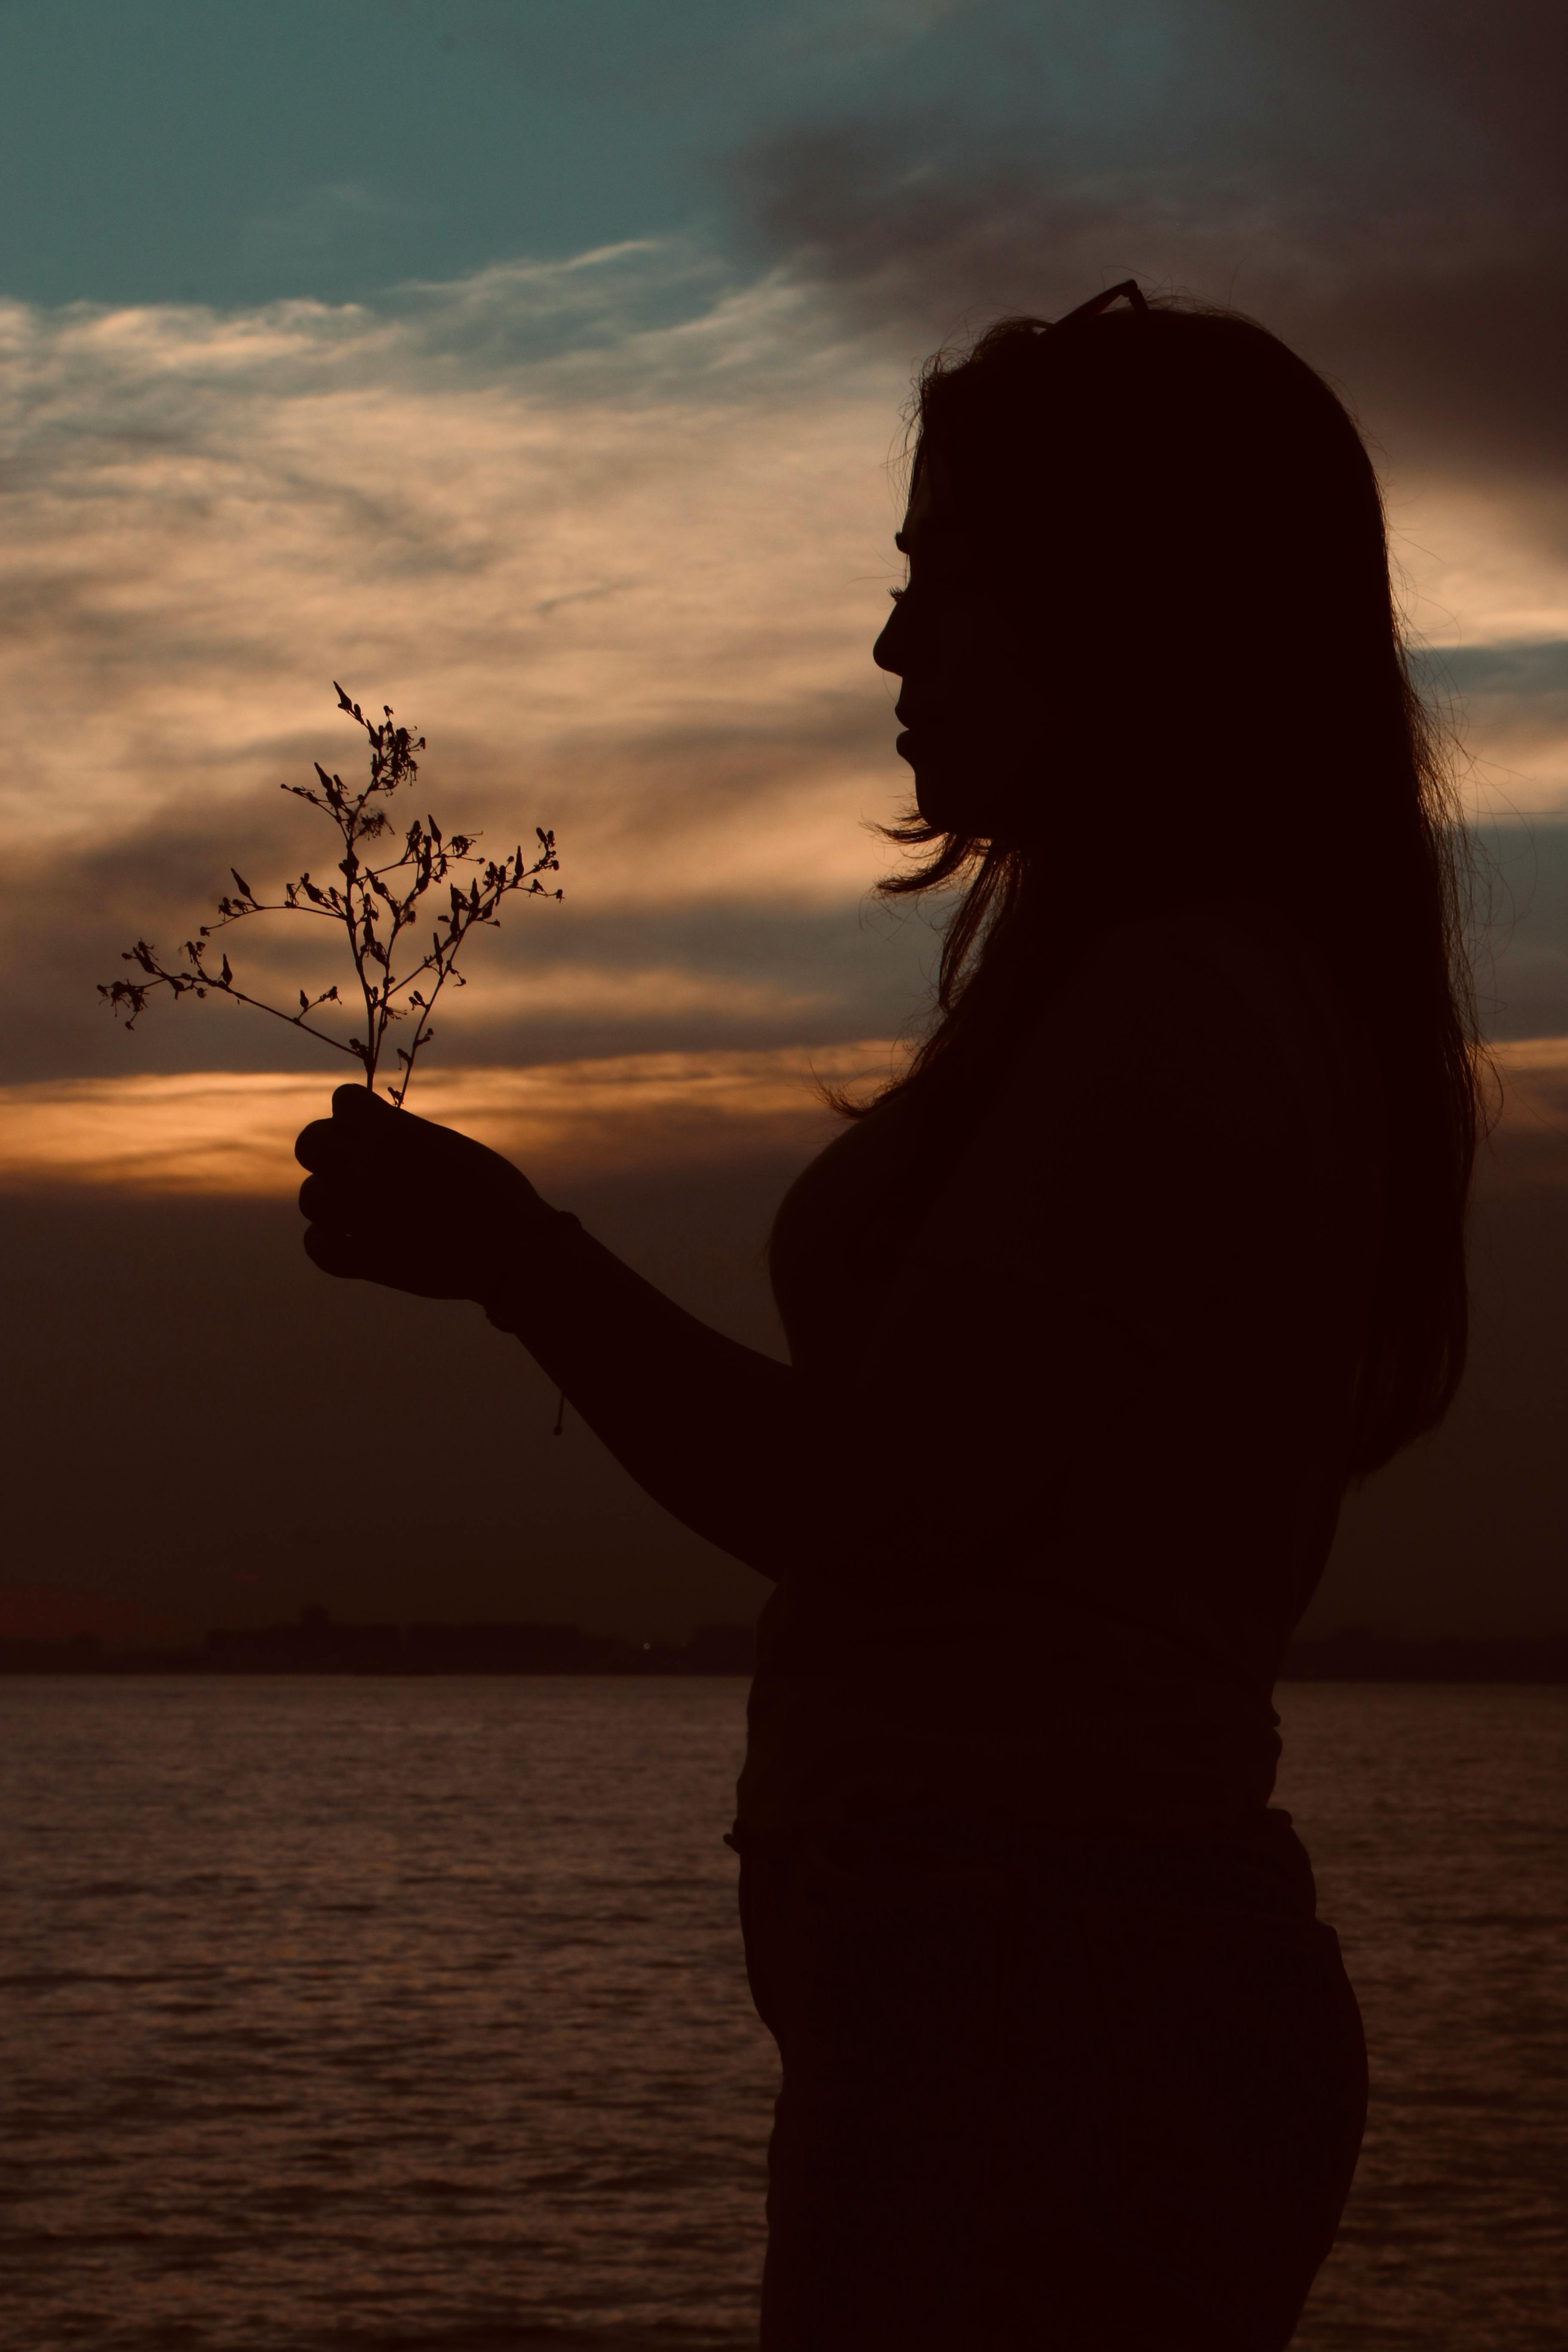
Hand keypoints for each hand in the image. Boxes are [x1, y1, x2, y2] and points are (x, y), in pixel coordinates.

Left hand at [295, 1083, 546, 1299]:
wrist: (513, 1251)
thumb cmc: (496, 1194)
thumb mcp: (450, 1146)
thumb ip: (404, 1135)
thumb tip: (373, 1133)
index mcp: (393, 1132)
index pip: (342, 1099)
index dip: (355, 1112)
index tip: (373, 1128)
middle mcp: (367, 1168)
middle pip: (310, 1143)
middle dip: (327, 1149)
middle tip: (353, 1164)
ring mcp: (360, 1216)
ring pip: (310, 1196)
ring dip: (329, 1198)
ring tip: (356, 1205)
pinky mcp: (363, 1260)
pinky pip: (316, 1245)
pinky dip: (326, 1242)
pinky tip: (347, 1238)